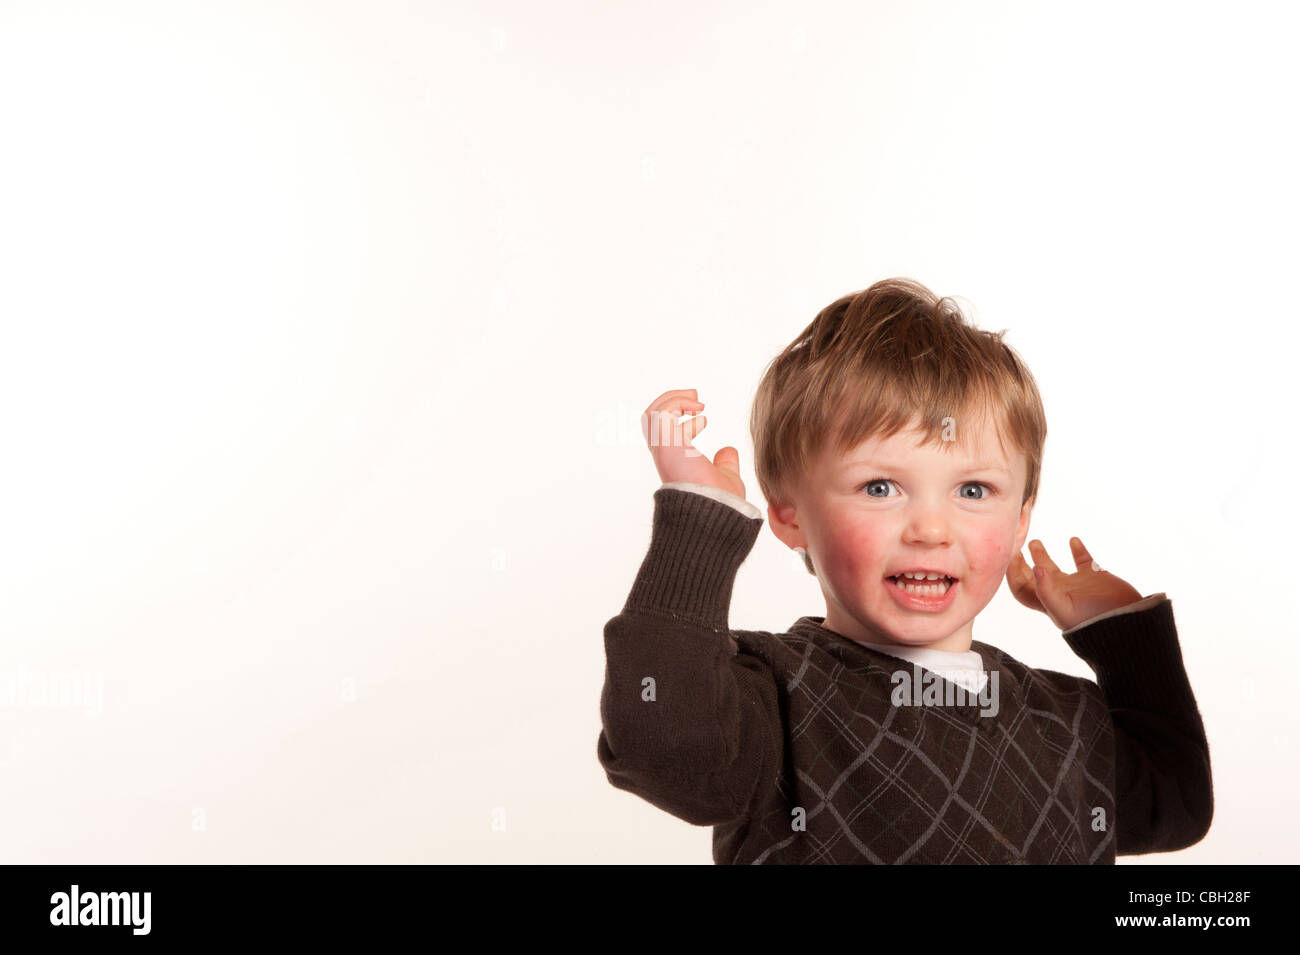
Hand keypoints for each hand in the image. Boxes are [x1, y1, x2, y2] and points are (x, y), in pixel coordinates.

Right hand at [641, 388, 746, 500]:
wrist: (717, 514)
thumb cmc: (722, 502)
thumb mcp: (726, 477)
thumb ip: (725, 464)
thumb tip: (728, 452)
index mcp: (676, 463)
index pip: (664, 436)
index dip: (681, 422)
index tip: (703, 420)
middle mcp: (666, 456)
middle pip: (652, 422)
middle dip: (670, 403)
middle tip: (695, 397)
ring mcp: (663, 449)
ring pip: (652, 415)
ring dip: (672, 399)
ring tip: (695, 396)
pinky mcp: (666, 442)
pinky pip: (662, 412)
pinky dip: (678, 402)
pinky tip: (699, 407)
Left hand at [1006, 537, 1142, 631]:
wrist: (1127, 623)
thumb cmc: (1092, 622)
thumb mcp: (1063, 609)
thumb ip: (1046, 590)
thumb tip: (1035, 568)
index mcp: (1048, 601)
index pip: (1022, 588)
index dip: (1013, 573)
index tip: (1011, 556)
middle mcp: (1059, 592)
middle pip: (1034, 577)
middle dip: (1022, 563)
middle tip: (1017, 546)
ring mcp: (1077, 585)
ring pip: (1053, 567)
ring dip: (1042, 555)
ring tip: (1034, 541)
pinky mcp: (1095, 577)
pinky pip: (1083, 560)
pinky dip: (1077, 549)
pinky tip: (1073, 540)